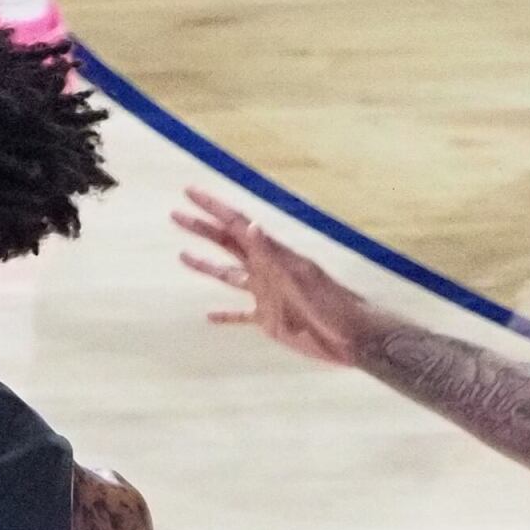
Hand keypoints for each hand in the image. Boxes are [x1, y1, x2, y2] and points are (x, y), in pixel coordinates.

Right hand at [170, 188, 377, 367]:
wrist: (353, 337)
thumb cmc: (331, 305)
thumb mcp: (300, 278)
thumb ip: (273, 255)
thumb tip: (251, 225)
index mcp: (273, 256)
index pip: (237, 226)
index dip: (213, 208)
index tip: (189, 192)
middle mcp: (266, 270)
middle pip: (227, 245)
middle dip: (202, 229)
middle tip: (176, 215)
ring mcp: (266, 294)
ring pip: (229, 276)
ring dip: (206, 266)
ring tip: (182, 256)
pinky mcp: (269, 320)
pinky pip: (240, 315)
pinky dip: (225, 314)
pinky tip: (209, 316)